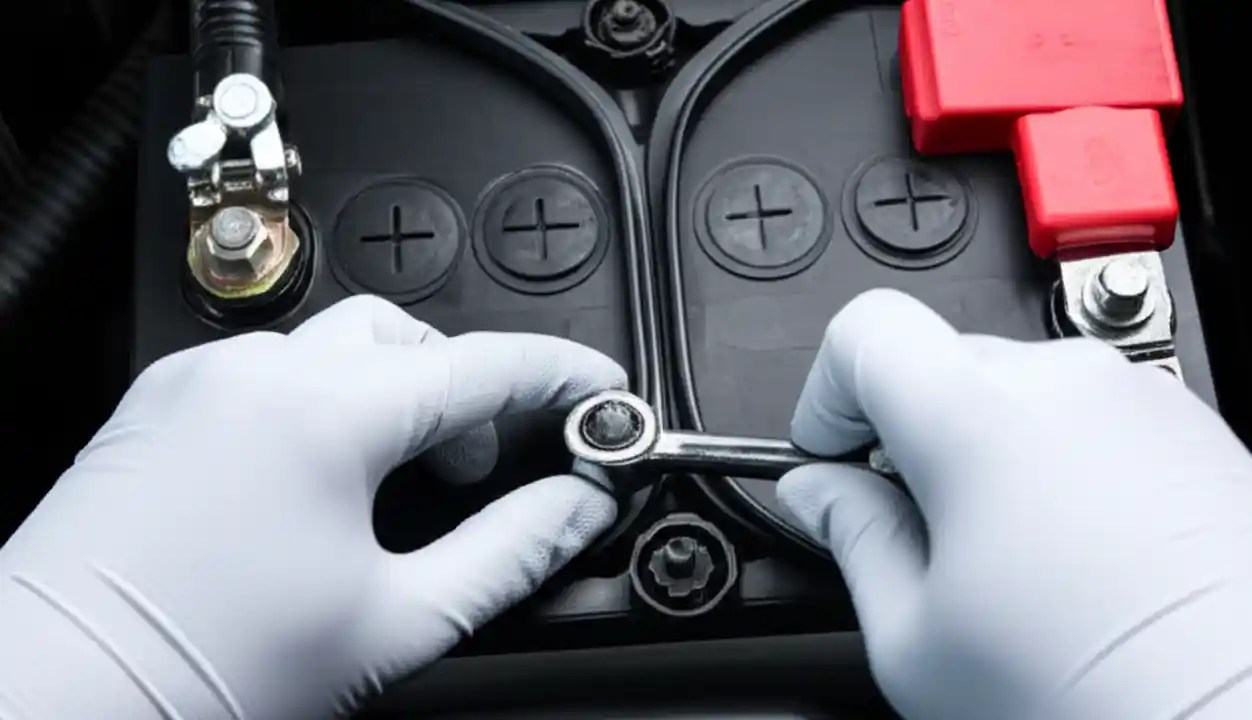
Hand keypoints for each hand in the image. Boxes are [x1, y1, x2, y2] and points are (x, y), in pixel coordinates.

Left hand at [0, 295, 624, 718]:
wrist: (49, 695)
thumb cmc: (198, 670)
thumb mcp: (394, 622)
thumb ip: (510, 552)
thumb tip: (576, 507)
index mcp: (322, 415)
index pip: (482, 364)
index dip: (558, 374)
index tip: (596, 391)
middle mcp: (255, 374)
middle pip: (410, 338)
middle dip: (467, 392)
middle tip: (483, 469)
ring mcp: (199, 383)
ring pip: (338, 345)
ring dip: (395, 395)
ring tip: (399, 482)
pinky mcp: (160, 405)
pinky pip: (273, 370)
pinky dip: (325, 403)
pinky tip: (324, 478)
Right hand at [777, 289, 1251, 719]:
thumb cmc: (1107, 698)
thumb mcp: (919, 639)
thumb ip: (851, 537)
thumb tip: (819, 493)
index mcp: (978, 420)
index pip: (865, 332)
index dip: (826, 392)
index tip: (833, 455)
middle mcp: (1066, 385)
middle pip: (939, 361)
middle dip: (905, 436)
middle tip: (915, 534)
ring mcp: (1140, 401)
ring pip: (1017, 391)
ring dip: (986, 453)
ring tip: (1009, 564)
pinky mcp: (1194, 432)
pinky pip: (1090, 417)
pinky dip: (1059, 464)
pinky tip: (1073, 558)